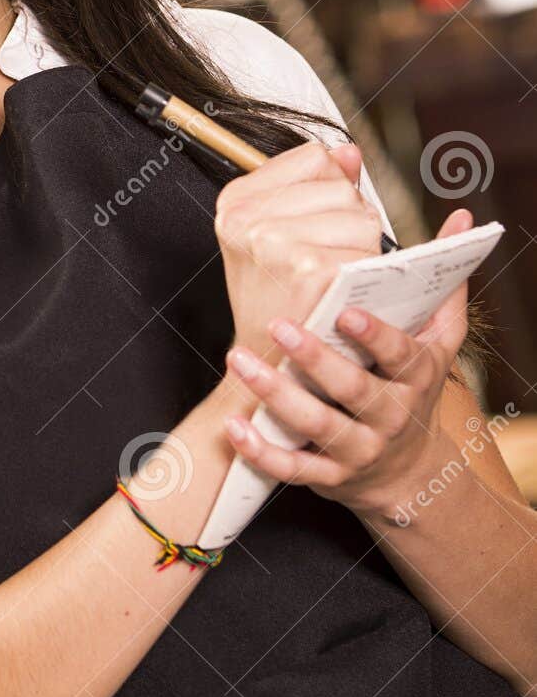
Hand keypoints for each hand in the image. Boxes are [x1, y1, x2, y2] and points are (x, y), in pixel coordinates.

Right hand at [214, 138, 383, 360]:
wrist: (272, 367)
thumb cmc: (279, 302)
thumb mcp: (282, 235)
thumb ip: (316, 187)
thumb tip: (348, 153)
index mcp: (236, 201)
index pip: (314, 159)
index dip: (329, 189)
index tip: (314, 225)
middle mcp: (248, 218)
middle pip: (342, 188)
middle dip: (351, 222)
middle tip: (326, 261)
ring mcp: (276, 243)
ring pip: (362, 217)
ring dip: (363, 249)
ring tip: (334, 279)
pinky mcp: (312, 271)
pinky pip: (369, 250)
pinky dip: (369, 274)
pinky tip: (344, 293)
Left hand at [220, 208, 473, 517]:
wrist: (408, 471)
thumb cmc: (413, 386)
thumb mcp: (438, 340)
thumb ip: (444, 281)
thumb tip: (462, 219)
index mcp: (415, 376)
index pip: (399, 355)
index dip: (375, 335)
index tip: (346, 311)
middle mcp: (389, 415)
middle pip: (354, 389)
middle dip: (316, 360)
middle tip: (279, 326)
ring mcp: (359, 449)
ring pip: (317, 426)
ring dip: (276, 396)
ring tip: (239, 360)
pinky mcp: (328, 477)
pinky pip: (294, 469)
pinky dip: (263, 451)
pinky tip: (235, 426)